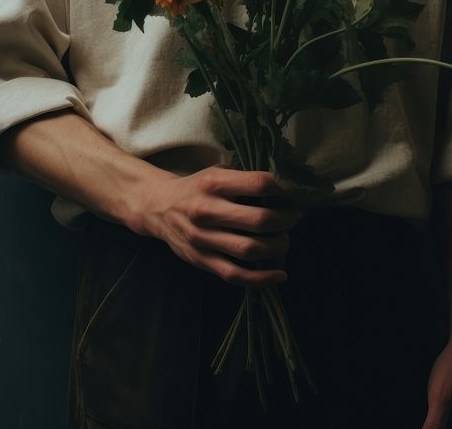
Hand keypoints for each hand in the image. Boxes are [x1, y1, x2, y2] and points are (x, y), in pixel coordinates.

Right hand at [131, 165, 301, 287]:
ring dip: (278, 247)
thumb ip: (246, 180)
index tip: (294, 194)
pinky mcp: (200, 259)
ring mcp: (202, 238)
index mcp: (214, 183)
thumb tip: (288, 191)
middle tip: (294, 218)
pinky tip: (279, 274)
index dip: (285, 189)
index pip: (260, 184)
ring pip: (251, 249)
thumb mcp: (217, 172)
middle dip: (287, 221)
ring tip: (284, 241)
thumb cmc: (197, 188)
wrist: (157, 206)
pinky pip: (235, 274)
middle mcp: (207, 210)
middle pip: (260, 220)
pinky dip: (262, 278)